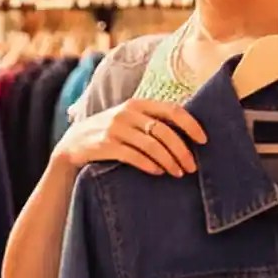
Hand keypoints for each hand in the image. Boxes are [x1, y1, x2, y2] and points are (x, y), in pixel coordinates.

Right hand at [52, 98, 207, 176]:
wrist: (72, 145)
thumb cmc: (109, 134)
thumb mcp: (128, 120)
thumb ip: (151, 121)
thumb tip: (187, 134)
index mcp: (137, 103)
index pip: (171, 110)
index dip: (191, 124)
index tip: (204, 140)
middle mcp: (126, 112)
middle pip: (164, 131)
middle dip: (182, 150)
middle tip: (193, 167)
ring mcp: (114, 128)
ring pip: (151, 145)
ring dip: (169, 161)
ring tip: (179, 173)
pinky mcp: (105, 144)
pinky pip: (133, 155)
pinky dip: (149, 165)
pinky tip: (158, 172)